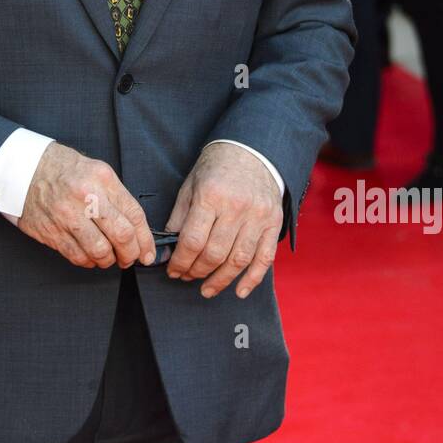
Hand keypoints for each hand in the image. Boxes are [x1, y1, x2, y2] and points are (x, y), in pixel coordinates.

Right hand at [16, 143, 156, 268]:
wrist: (23, 169)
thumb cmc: (62, 169)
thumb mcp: (96, 170)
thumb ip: (116, 197)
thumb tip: (136, 228)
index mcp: (101, 179)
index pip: (134, 215)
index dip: (145, 239)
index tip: (148, 252)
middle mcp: (86, 197)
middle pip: (121, 236)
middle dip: (131, 254)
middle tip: (131, 258)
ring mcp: (67, 216)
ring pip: (100, 251)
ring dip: (109, 260)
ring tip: (109, 257)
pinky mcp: (52, 232)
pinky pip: (78, 256)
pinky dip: (89, 262)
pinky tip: (90, 256)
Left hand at [164, 143, 281, 298]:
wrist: (252, 150)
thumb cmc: (216, 168)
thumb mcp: (191, 186)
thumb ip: (180, 217)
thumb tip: (168, 249)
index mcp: (211, 196)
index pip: (193, 240)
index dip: (180, 262)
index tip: (173, 270)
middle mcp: (236, 208)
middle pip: (214, 254)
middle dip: (196, 271)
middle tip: (186, 277)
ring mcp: (258, 216)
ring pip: (238, 260)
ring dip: (220, 280)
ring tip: (206, 289)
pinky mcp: (274, 223)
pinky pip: (265, 258)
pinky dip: (252, 279)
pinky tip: (239, 292)